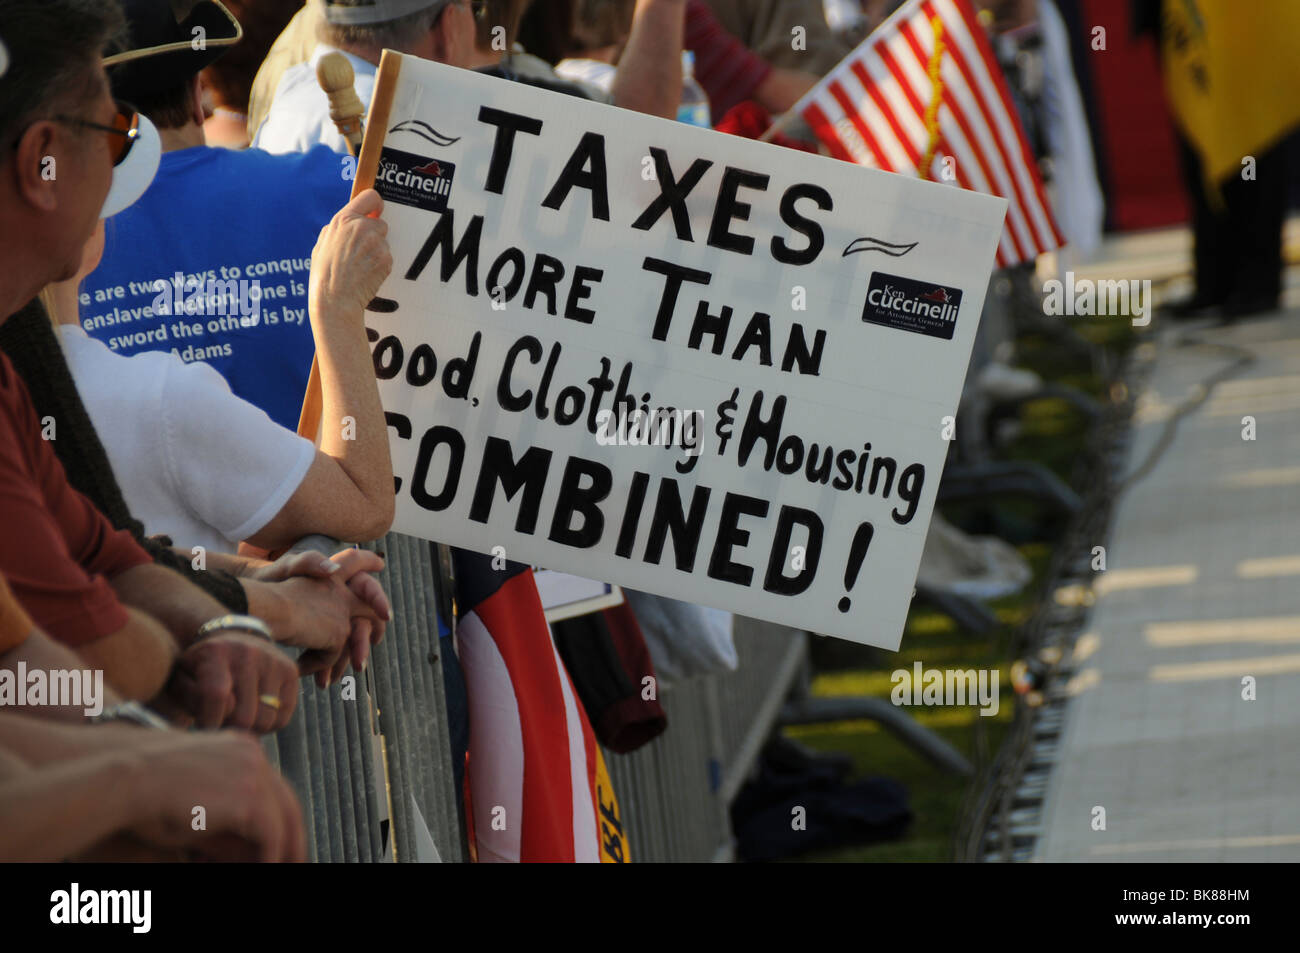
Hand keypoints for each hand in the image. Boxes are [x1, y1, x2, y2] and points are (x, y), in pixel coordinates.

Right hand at [128, 732, 304, 861]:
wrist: (125, 779)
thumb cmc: (144, 792)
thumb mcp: (194, 798)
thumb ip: (226, 814)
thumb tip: (253, 845)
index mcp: (240, 747)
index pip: (273, 786)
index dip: (281, 817)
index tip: (284, 840)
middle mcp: (252, 754)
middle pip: (287, 800)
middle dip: (293, 835)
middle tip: (295, 860)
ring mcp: (253, 772)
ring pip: (285, 819)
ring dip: (286, 849)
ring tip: (285, 867)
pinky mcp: (249, 796)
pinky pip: (272, 834)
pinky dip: (272, 856)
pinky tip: (267, 867)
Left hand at [164, 633, 297, 733]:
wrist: (232, 639)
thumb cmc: (201, 667)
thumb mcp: (182, 678)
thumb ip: (189, 697)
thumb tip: (222, 713)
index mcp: (216, 652)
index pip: (217, 696)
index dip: (210, 721)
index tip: (205, 726)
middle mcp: (249, 653)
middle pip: (245, 716)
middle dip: (230, 728)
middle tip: (222, 723)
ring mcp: (273, 661)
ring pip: (266, 720)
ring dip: (250, 729)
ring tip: (237, 719)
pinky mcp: (291, 671)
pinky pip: (283, 717)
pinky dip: (269, 725)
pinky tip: (255, 713)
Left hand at [246, 548, 389, 686]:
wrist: (253, 603)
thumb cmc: (271, 579)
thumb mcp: (287, 566)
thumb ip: (310, 562)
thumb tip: (333, 569)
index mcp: (341, 579)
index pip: (368, 588)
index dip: (379, 599)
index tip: (385, 614)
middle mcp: (342, 601)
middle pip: (362, 622)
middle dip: (361, 643)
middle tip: (358, 662)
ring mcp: (332, 621)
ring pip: (348, 642)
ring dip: (343, 660)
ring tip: (334, 678)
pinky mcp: (320, 637)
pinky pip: (331, 653)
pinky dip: (327, 666)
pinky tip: (320, 679)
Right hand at [308, 189, 391, 320]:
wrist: (335, 299)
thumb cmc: (325, 274)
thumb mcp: (323, 243)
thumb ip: (339, 228)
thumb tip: (350, 220)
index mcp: (344, 220)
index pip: (370, 197)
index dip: (376, 204)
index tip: (376, 210)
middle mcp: (362, 227)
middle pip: (380, 223)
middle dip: (374, 235)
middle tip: (360, 252)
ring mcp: (376, 243)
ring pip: (384, 242)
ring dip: (377, 252)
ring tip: (360, 266)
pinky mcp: (386, 259)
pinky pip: (387, 258)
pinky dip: (380, 266)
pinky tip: (366, 274)